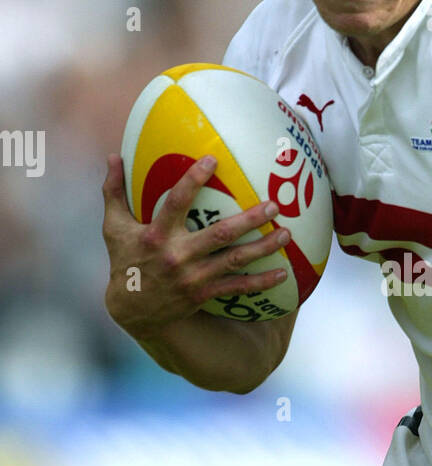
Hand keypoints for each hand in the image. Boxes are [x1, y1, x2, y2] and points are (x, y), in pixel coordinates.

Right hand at [102, 153, 290, 335]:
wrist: (132, 310)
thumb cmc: (125, 261)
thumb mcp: (114, 228)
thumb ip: (114, 192)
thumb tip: (112, 156)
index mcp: (156, 235)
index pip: (176, 202)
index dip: (194, 180)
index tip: (214, 161)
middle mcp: (178, 255)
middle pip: (219, 234)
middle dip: (249, 219)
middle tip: (273, 205)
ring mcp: (193, 277)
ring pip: (234, 260)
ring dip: (263, 248)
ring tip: (286, 234)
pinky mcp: (204, 293)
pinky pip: (237, 287)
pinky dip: (261, 282)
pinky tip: (283, 272)